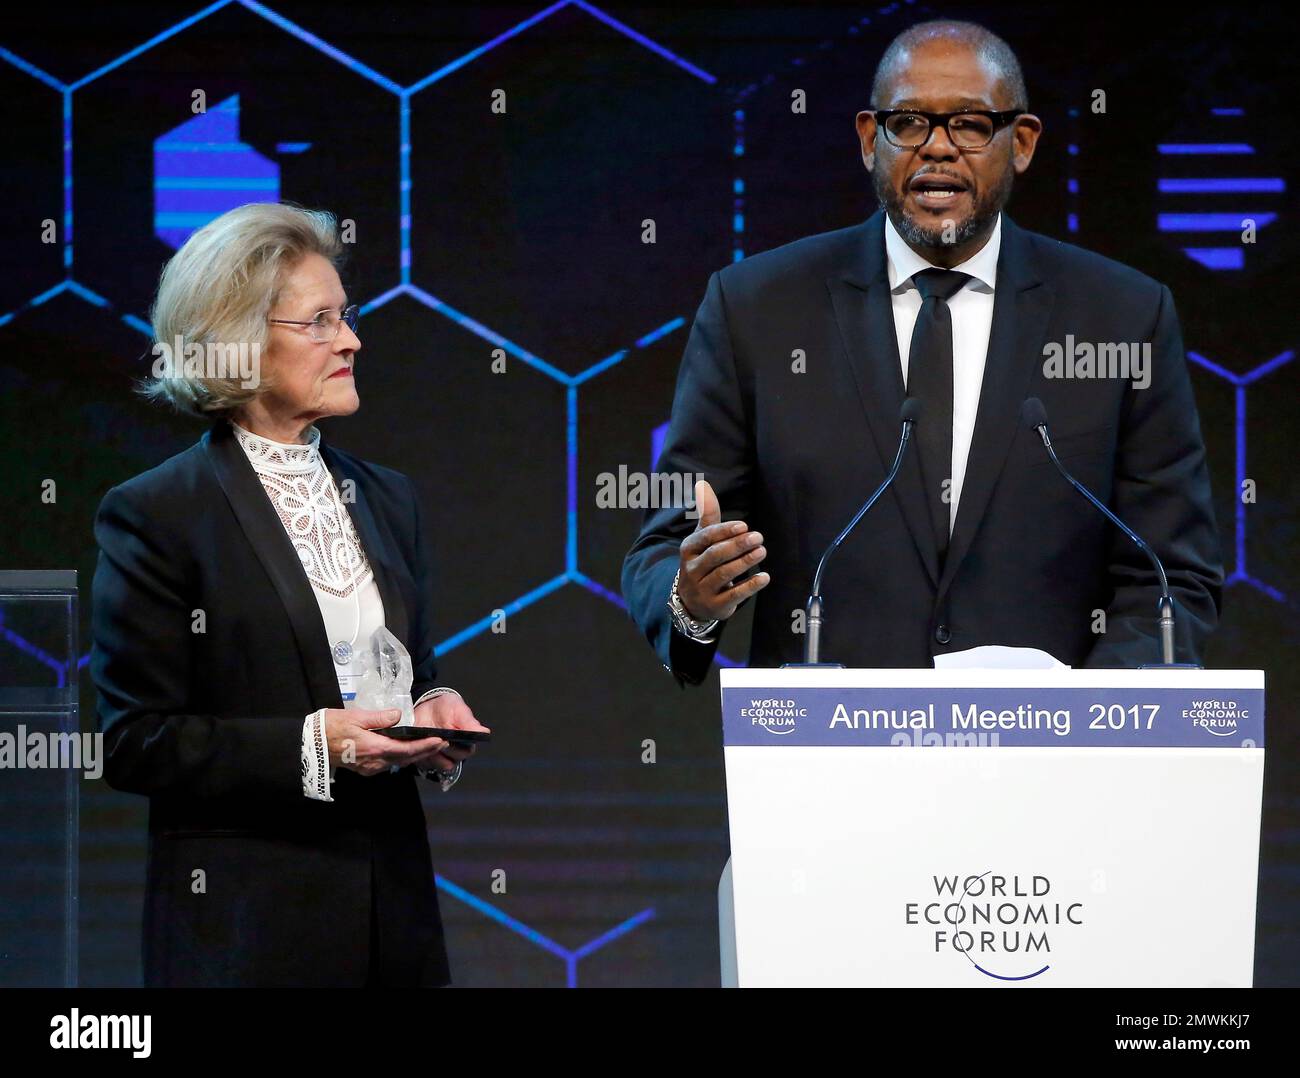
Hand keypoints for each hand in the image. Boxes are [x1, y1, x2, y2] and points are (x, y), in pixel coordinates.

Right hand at [324, 707, 447, 776]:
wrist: (312, 745)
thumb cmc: (332, 727)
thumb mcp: (356, 716)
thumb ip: (380, 718)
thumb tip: (399, 715)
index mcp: (376, 748)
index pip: (407, 749)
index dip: (425, 746)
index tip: (440, 741)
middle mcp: (376, 762)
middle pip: (406, 759)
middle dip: (425, 751)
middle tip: (442, 743)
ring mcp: (370, 768)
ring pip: (398, 763)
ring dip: (414, 755)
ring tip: (429, 746)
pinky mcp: (365, 769)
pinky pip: (388, 764)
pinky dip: (401, 758)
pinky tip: (406, 751)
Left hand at [410, 692, 489, 772]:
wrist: (426, 707)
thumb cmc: (446, 708)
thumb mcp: (458, 710)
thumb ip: (469, 722)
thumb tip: (485, 732)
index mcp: (467, 741)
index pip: (467, 751)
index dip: (457, 746)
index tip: (448, 738)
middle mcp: (456, 753)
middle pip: (453, 760)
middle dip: (444, 747)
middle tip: (436, 736)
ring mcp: (442, 758)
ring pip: (441, 764)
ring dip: (433, 752)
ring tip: (426, 738)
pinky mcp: (428, 761)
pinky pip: (426, 764)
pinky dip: (422, 754)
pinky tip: (420, 742)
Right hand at [677, 479, 769, 621]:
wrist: (692, 602)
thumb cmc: (702, 563)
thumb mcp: (702, 540)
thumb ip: (707, 515)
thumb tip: (703, 485)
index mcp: (688, 550)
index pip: (705, 538)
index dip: (724, 531)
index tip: (744, 526)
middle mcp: (692, 570)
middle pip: (715, 555)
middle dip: (737, 545)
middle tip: (758, 537)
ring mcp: (702, 590)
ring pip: (724, 574)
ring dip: (745, 562)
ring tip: (762, 551)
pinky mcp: (715, 605)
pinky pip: (733, 595)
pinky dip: (750, 586)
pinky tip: (765, 577)